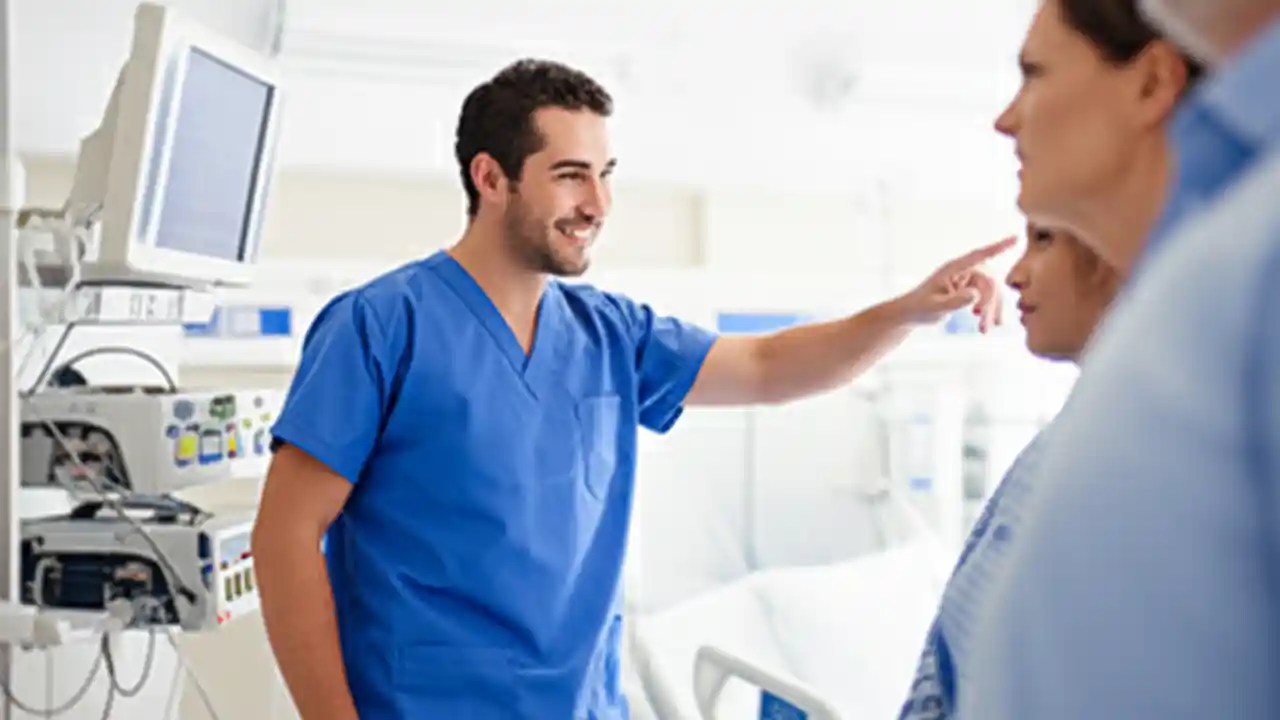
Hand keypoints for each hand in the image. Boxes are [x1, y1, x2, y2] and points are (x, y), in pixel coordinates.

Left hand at [895, 236, 1016, 333]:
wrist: (912, 315)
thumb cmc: (919, 308)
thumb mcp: (935, 308)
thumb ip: (955, 301)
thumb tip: (976, 294)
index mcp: (953, 268)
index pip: (979, 255)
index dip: (998, 247)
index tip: (1016, 238)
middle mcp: (962, 271)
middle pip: (989, 282)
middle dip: (991, 304)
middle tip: (984, 327)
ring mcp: (967, 280)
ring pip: (990, 292)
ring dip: (991, 311)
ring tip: (984, 330)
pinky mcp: (969, 290)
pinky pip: (986, 298)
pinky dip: (988, 312)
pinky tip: (984, 325)